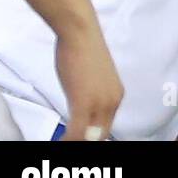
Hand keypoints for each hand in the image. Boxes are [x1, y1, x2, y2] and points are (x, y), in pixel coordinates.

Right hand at [53, 21, 122, 140]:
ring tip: (62, 143)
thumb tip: (82, 110)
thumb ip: (91, 96)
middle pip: (101, 136)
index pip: (106, 128)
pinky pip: (78, 133)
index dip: (92, 137)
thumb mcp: (92, 78)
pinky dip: (68, 140)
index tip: (78, 139)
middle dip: (84, 142)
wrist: (80, 34)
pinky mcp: (85, 102)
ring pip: (89, 137)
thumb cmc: (81, 51)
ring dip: (74, 142)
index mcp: (116, 96)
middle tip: (67, 142)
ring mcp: (101, 103)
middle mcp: (113, 102)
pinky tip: (60, 141)